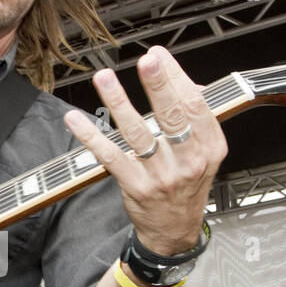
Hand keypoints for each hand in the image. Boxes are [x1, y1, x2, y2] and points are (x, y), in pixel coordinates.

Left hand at [64, 46, 227, 254]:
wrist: (174, 231)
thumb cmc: (187, 185)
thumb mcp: (205, 154)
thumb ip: (196, 117)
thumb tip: (181, 79)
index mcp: (210, 147)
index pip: (195, 105)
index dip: (176, 78)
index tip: (158, 56)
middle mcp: (188, 161)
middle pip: (172, 117)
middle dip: (159, 85)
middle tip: (146, 61)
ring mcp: (160, 175)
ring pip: (137, 133)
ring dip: (118, 103)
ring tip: (105, 78)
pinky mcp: (134, 185)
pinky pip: (110, 156)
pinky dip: (91, 136)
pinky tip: (76, 119)